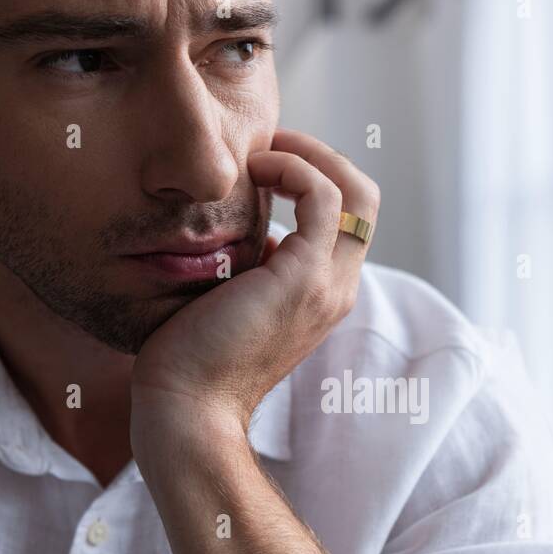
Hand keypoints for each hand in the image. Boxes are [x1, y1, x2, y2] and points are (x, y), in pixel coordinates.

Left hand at [129, 129, 378, 452]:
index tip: (264, 162)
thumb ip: (251, 265)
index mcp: (323, 294)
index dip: (316, 176)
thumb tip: (247, 230)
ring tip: (261, 153)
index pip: (348, 217)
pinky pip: (324, 196)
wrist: (187, 409)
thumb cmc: (191, 361)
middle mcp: (338, 288)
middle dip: (321, 156)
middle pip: (365, 198)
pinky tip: (253, 170)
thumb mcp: (231, 298)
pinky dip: (294, 168)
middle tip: (269, 144)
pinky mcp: (305, 278)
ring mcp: (328, 285)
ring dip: (309, 155)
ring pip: (356, 191)